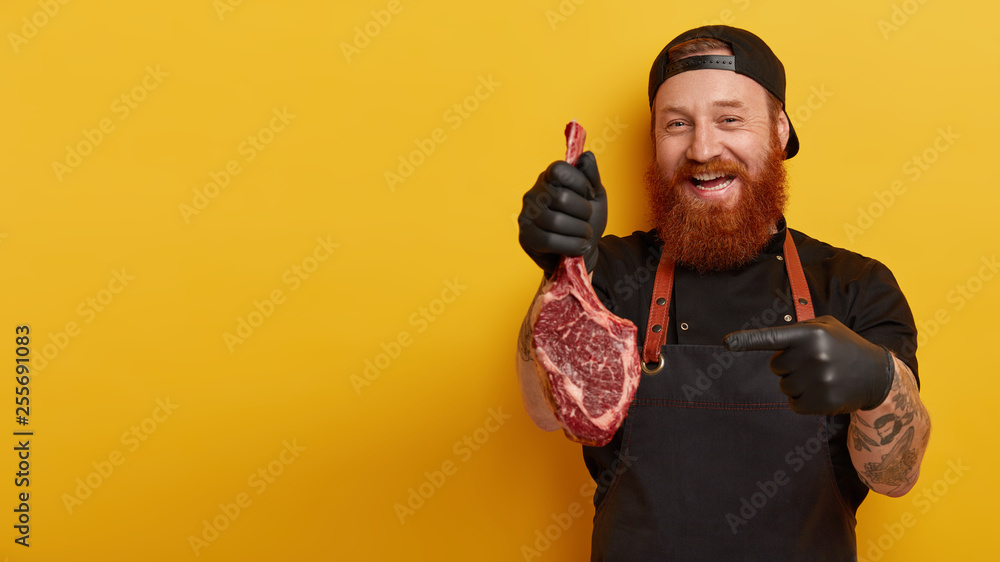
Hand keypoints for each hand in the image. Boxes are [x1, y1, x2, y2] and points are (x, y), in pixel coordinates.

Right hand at [518, 151, 607, 276]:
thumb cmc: (587, 221)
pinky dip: (571, 245)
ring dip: (580, 231)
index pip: (559, 169)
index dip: (579, 182)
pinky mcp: (526, 238)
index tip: (588, 194)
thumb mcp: (595, 196)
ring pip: (556, 221)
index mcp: (548, 178)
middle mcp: (533, 194)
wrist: (582, 253)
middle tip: (588, 219)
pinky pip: (549, 241)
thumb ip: (591, 176)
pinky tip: (579, 247)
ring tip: (586, 235)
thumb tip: (586, 155)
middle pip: (561, 197)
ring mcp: (526, 216)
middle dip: (584, 211)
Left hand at [724, 316, 894, 414]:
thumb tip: (769, 341)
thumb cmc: (843, 346)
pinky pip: (794, 404)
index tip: (727, 342)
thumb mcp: (826, 327)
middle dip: (789, 365)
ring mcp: (819, 380)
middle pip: (776, 366)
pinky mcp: (822, 402)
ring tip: (821, 377)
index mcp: (811, 334)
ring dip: (796, 384)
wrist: (877, 374)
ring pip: (784, 386)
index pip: (773, 337)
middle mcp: (814, 355)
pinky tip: (823, 391)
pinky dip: (804, 401)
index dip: (747, 341)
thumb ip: (798, 330)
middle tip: (814, 362)